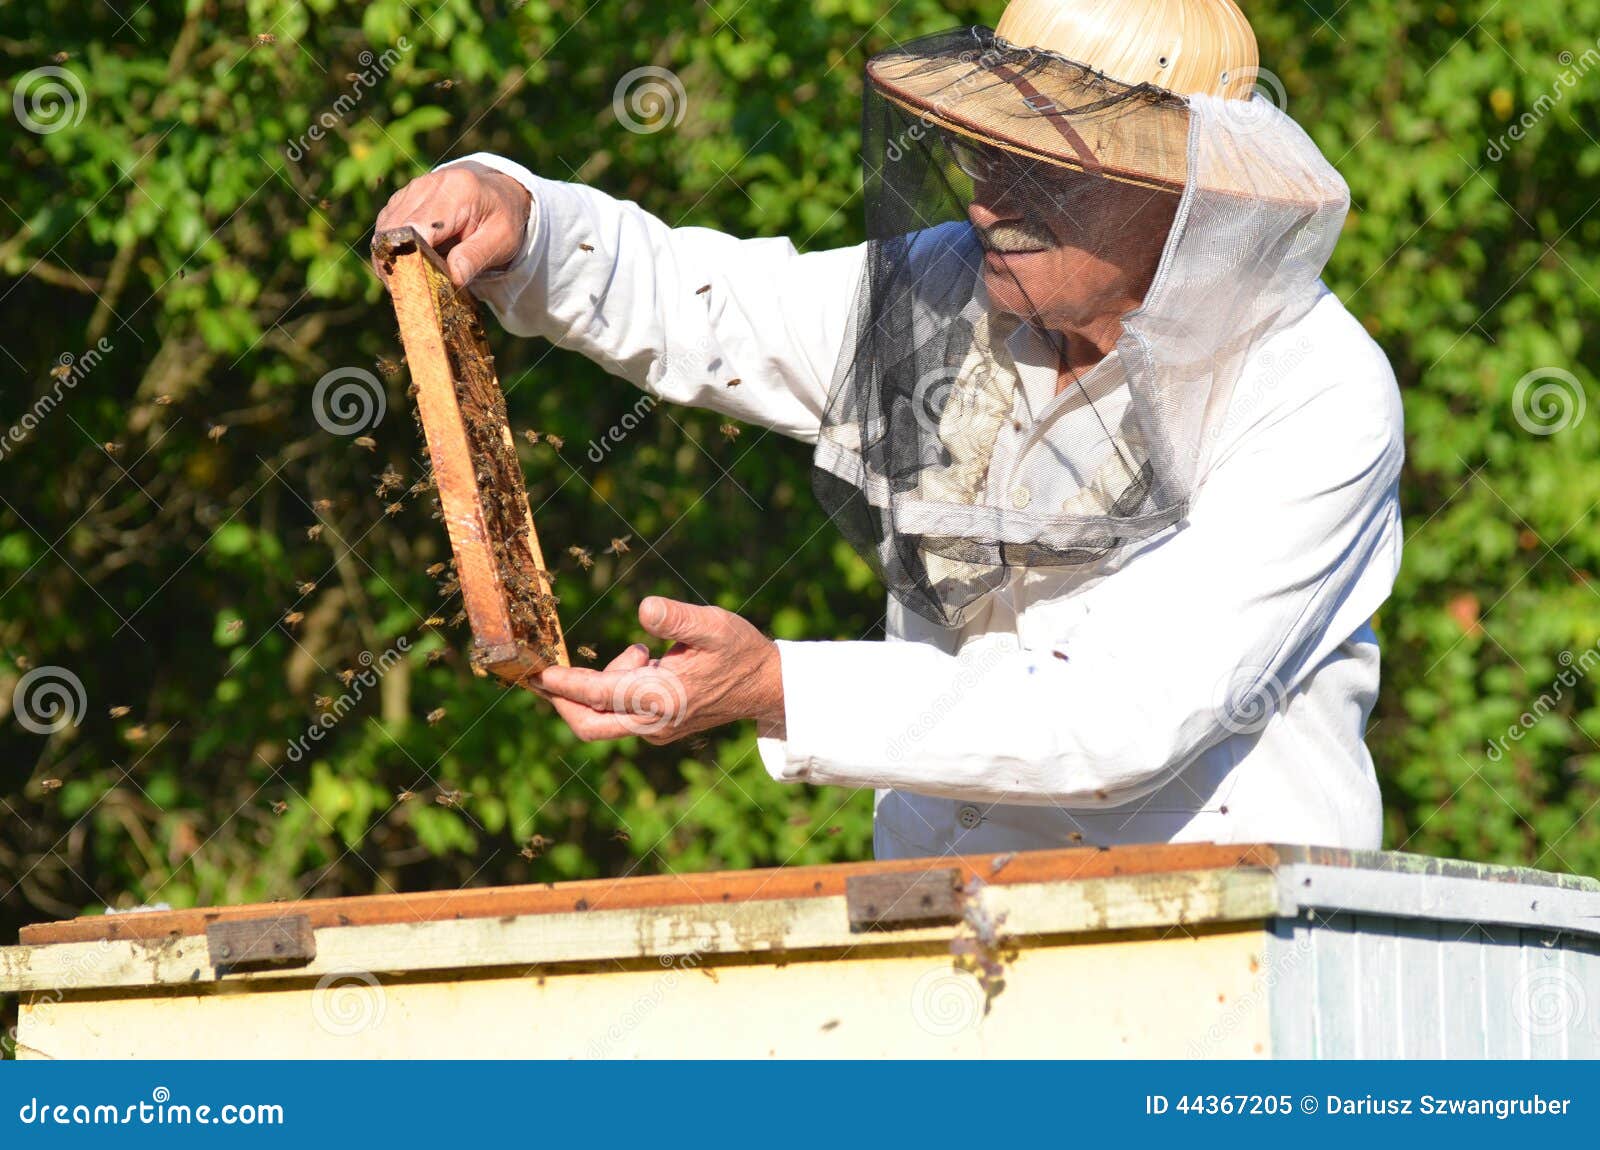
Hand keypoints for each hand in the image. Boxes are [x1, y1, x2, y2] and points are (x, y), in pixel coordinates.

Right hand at [372, 160, 532, 286]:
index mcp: (457, 192)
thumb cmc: (503, 219)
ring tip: (409, 283)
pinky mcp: (402, 199)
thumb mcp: (503, 241)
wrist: (499, 194)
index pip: (417, 227)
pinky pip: (386, 228)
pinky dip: (391, 250)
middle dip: (397, 263)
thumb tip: (453, 278)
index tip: (414, 287)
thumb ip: (476, 257)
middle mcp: (428, 185)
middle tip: (409, 293)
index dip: (410, 259)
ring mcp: (411, 189)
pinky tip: (407, 268)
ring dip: (391, 258)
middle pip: (394, 229)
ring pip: (385, 230)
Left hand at [533, 597, 784, 744]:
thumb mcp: (713, 625)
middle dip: (564, 702)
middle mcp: (654, 721)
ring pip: (604, 719)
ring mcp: (656, 729)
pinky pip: (621, 715)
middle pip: (590, 725)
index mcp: (662, 697)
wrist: (765, 686)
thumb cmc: (739, 651)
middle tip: (546, 674)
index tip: (541, 673)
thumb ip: (677, 619)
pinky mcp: (659, 728)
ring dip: (602, 685)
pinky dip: (616, 690)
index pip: (601, 694)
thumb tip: (644, 609)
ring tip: (644, 652)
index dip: (567, 684)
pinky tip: (648, 661)